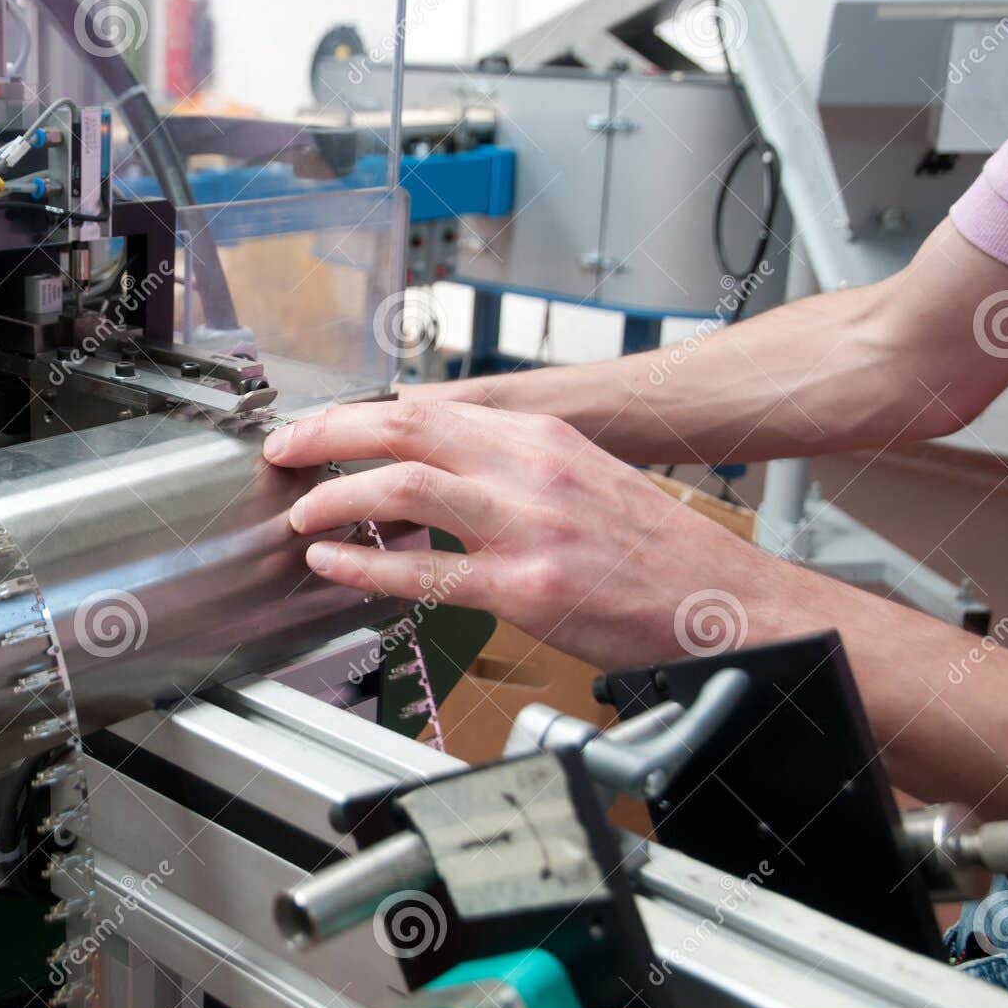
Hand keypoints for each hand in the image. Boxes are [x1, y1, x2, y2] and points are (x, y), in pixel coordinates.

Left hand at [263, 399, 803, 669]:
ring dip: (336, 497)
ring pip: (405, 488)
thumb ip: (509, 466)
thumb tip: (437, 467)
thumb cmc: (653, 546)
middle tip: (284, 451)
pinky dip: (366, 565)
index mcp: (540, 437)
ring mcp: (528, 525)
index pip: (428, 408)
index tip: (320, 427)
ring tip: (301, 513)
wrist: (722, 599)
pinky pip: (427, 571)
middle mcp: (530, 467)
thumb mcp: (582, 476)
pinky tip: (334, 566)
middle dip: (328, 434)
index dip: (360, 415)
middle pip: (403, 427)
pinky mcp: (528, 585)